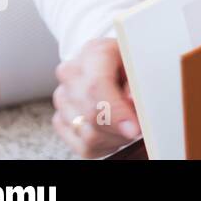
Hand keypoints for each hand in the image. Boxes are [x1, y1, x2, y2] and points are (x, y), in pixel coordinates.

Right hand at [52, 37, 141, 158]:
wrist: (110, 62)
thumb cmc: (129, 62)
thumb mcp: (140, 64)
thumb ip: (137, 83)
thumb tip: (132, 103)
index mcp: (93, 52)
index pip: (96, 86)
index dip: (115, 111)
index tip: (134, 128)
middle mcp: (71, 74)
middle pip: (92, 115)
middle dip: (120, 127)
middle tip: (140, 125)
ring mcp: (62, 98)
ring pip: (89, 135)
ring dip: (116, 137)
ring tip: (128, 124)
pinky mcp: (60, 120)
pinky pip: (84, 147)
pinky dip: (105, 145)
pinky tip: (115, 131)